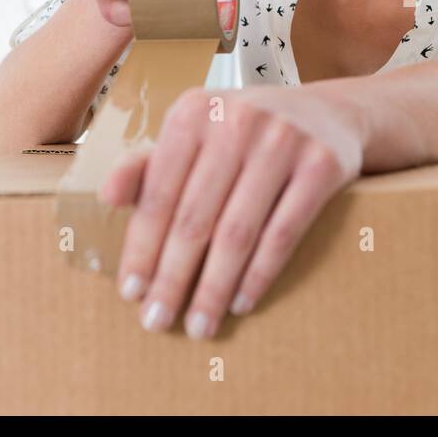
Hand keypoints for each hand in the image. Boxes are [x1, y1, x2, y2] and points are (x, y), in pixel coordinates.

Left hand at [99, 83, 365, 337]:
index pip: (159, 192)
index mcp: (195, 112)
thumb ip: (150, 164)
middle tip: (157, 320)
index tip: (131, 292)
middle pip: (195, 218)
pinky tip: (242, 301)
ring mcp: (283, 140)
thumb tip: (105, 197)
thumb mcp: (198, 134)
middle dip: (172, 278)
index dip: (141, 246)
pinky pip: (284, 232)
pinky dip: (260, 274)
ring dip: (214, 287)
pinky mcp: (323, 164)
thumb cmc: (248, 132)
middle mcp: (238, 120)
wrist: (332, 113)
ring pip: (238, 232)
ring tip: (200, 324)